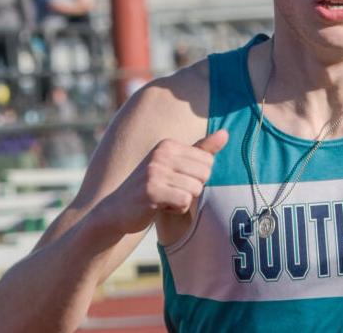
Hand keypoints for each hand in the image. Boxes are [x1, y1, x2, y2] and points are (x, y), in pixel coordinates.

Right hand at [101, 130, 228, 234]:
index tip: (176, 181)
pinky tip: (160, 207)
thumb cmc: (151, 188)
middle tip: (171, 191)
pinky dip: (177, 209)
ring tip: (165, 198)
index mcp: (168, 145)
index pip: (208, 161)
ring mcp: (154, 171)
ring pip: (195, 189)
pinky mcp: (151, 190)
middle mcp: (161, 154)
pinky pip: (184, 201)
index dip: (197, 177)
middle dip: (193, 188)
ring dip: (184, 200)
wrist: (116, 210)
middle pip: (204, 174)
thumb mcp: (175, 165)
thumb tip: (226, 133)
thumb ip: (202, 150)